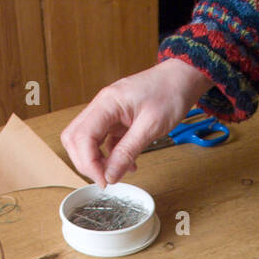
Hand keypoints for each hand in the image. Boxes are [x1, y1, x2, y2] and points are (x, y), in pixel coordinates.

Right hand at [60, 59, 213, 186]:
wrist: (183, 78)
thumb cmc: (170, 93)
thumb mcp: (151, 126)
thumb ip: (127, 151)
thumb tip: (110, 175)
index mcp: (107, 103)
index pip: (81, 137)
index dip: (88, 163)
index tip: (104, 180)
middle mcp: (102, 106)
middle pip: (75, 139)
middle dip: (86, 163)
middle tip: (106, 179)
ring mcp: (107, 113)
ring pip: (86, 141)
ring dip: (97, 161)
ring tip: (118, 171)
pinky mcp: (116, 120)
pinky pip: (103, 142)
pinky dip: (110, 156)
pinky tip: (127, 164)